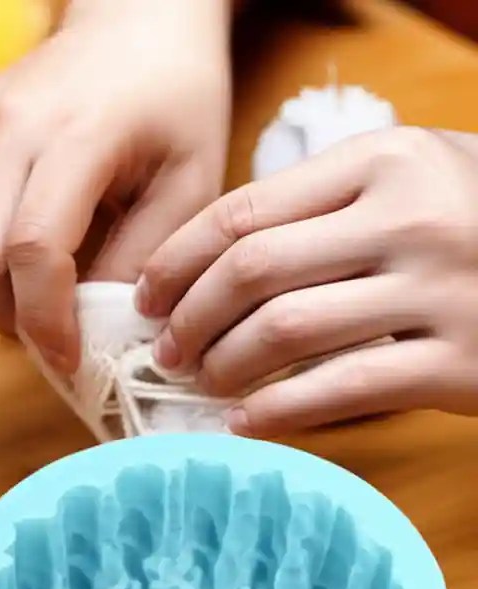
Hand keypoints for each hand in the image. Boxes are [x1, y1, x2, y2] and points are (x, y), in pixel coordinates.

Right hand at [0, 0, 232, 372]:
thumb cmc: (176, 98)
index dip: (44, 318)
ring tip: (30, 305)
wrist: (136, 19)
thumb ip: (146, 256)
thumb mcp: (192, 180)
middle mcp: (7, 125)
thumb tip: (98, 329)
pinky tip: (10, 267)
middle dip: (9, 316)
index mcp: (76, 134)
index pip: (31, 248)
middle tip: (52, 337)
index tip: (69, 357)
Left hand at [138, 127, 477, 436]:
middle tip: (164, 348)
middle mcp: (410, 218)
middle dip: (187, 316)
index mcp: (384, 163)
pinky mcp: (461, 362)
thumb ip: (327, 201)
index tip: (146, 293)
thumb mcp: (416, 177)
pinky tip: (246, 422)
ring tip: (199, 380)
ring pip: (285, 330)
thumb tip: (210, 257)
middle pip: (251, 271)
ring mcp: (439, 290)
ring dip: (222, 363)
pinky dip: (277, 411)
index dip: (177, 259)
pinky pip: (340, 390)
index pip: (243, 213)